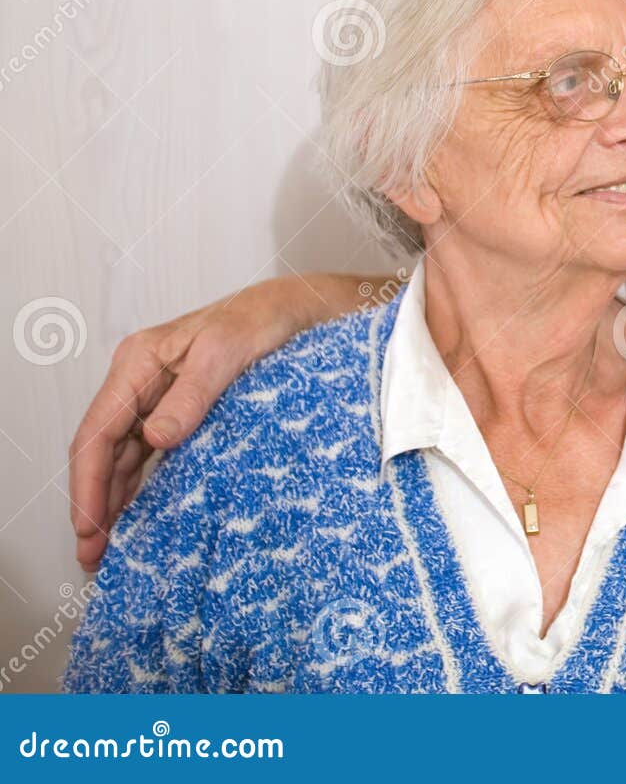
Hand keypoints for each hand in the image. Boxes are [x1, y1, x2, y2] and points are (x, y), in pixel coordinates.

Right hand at [68, 274, 381, 569]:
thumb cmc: (263, 318)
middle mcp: (142, 381)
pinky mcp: (185, 409)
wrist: (299, 308)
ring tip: (108, 547)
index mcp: (139, 363)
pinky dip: (141, 486)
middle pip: (104, 450)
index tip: (89, 525)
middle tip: (92, 554)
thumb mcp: (227, 350)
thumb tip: (157, 439)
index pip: (98, 431)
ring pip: (124, 457)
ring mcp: (161, 396)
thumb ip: (192, 395)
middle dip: (94, 502)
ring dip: (114, 500)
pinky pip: (151, 454)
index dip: (89, 482)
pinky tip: (141, 515)